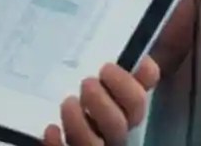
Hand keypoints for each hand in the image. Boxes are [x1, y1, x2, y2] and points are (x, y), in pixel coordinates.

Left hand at [43, 58, 160, 145]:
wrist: (78, 137)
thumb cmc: (97, 110)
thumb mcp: (112, 93)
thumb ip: (131, 80)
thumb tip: (148, 62)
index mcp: (126, 118)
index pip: (136, 105)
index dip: (124, 85)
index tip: (106, 69)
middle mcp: (113, 137)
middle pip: (116, 126)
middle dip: (101, 102)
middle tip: (86, 83)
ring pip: (91, 145)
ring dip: (78, 123)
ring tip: (68, 102)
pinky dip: (56, 143)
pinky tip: (52, 129)